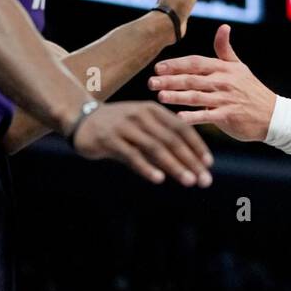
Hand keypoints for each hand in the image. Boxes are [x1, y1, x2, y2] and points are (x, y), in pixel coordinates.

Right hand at [71, 100, 213, 186]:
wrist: (81, 118)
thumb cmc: (119, 125)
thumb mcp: (142, 124)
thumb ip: (162, 138)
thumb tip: (189, 161)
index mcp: (153, 110)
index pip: (181, 128)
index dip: (197, 146)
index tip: (208, 163)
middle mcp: (141, 116)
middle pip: (172, 140)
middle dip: (191, 160)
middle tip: (204, 179)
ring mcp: (125, 127)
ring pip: (155, 148)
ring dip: (175, 166)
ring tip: (189, 181)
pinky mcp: (110, 140)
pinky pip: (132, 156)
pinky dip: (146, 168)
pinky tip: (159, 179)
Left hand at [148, 24, 276, 141]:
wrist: (273, 114)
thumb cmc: (251, 89)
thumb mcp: (239, 66)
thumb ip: (225, 49)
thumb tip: (223, 26)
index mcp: (223, 68)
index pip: (195, 63)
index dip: (176, 64)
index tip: (158, 67)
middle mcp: (223, 82)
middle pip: (192, 79)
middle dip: (170, 80)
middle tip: (150, 83)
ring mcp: (226, 99)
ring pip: (197, 97)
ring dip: (177, 97)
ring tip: (160, 97)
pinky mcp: (229, 116)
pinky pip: (208, 116)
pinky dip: (194, 117)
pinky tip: (179, 118)